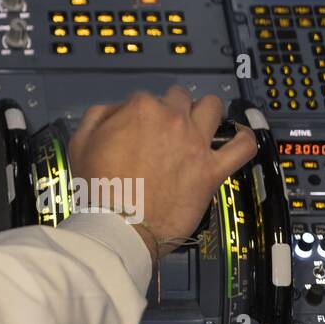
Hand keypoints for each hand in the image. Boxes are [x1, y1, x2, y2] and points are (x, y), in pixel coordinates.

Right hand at [67, 87, 256, 260]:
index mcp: (140, 108)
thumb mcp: (80, 142)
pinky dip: (244, 137)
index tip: (133, 132)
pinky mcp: (213, 170)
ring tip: (200, 125)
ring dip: (205, 111)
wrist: (119, 226)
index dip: (137, 114)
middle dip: (171, 108)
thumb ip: (99, 116)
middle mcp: (173, 118)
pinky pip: (243, 146)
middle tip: (163, 130)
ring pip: (213, 108)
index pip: (143, 98)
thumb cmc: (97, 186)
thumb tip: (117, 110)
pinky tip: (239, 137)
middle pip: (179, 98)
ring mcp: (196, 143)